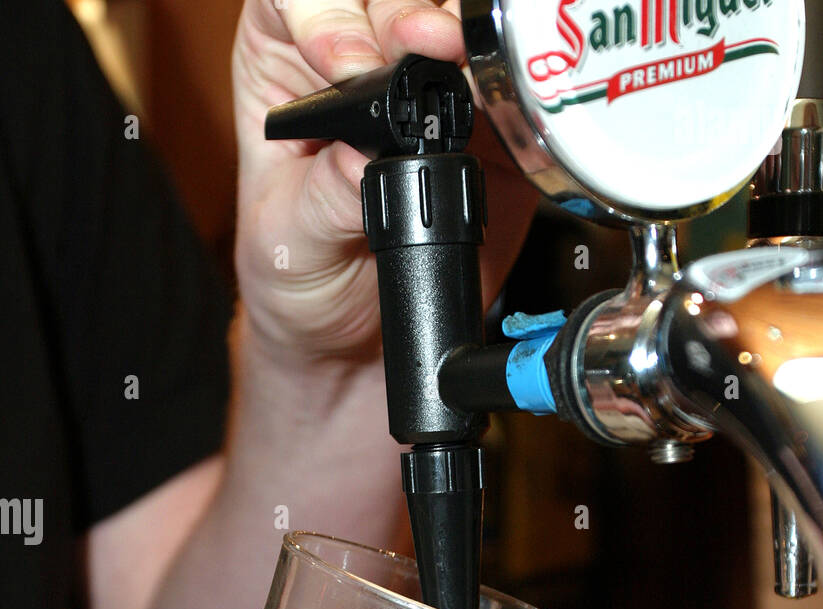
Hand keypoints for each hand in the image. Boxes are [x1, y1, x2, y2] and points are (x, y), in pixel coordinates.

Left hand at [232, 0, 538, 356]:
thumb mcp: (290, 242)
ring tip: (465, 65)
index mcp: (287, 57)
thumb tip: (365, 156)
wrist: (354, 345)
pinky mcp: (488, 125)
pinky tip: (507, 102)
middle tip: (426, 46)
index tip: (346, 62)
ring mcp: (432, 84)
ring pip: (458, 22)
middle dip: (407, 11)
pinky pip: (513, 84)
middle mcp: (361, 50)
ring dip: (468, 36)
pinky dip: (518, 84)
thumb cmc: (299, 276)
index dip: (324, 9)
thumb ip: (324, 196)